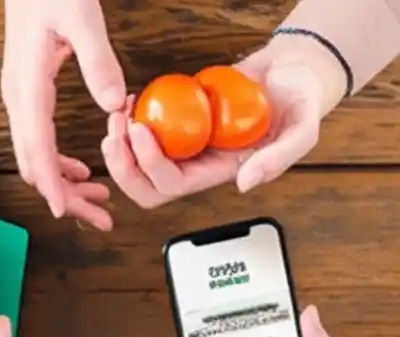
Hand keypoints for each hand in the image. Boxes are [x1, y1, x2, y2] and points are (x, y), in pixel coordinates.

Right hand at [3, 0, 123, 229]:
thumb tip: (110, 105)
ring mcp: (20, 99)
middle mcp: (18, 99)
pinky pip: (38, 142)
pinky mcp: (27, 95)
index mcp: (28, 86)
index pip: (36, 146)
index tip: (63, 210)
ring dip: (63, 183)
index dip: (50, 182)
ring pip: (34, 157)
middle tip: (99, 216)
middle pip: (33, 163)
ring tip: (96, 200)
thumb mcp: (80, 16)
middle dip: (63, 194)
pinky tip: (82, 170)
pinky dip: (58, 163)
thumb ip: (97, 60)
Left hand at [104, 36, 346, 207]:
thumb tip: (243, 184)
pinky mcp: (176, 120)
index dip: (148, 164)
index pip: (170, 184)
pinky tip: (132, 99)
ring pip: (136, 160)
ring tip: (118, 115)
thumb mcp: (302, 131)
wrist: (292, 70)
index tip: (141, 130)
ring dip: (119, 142)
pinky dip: (130, 117)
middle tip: (115, 132)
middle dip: (121, 165)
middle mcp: (194, 162)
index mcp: (216, 172)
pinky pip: (143, 129)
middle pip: (144, 185)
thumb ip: (278, 160)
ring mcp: (183, 142)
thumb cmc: (300, 101)